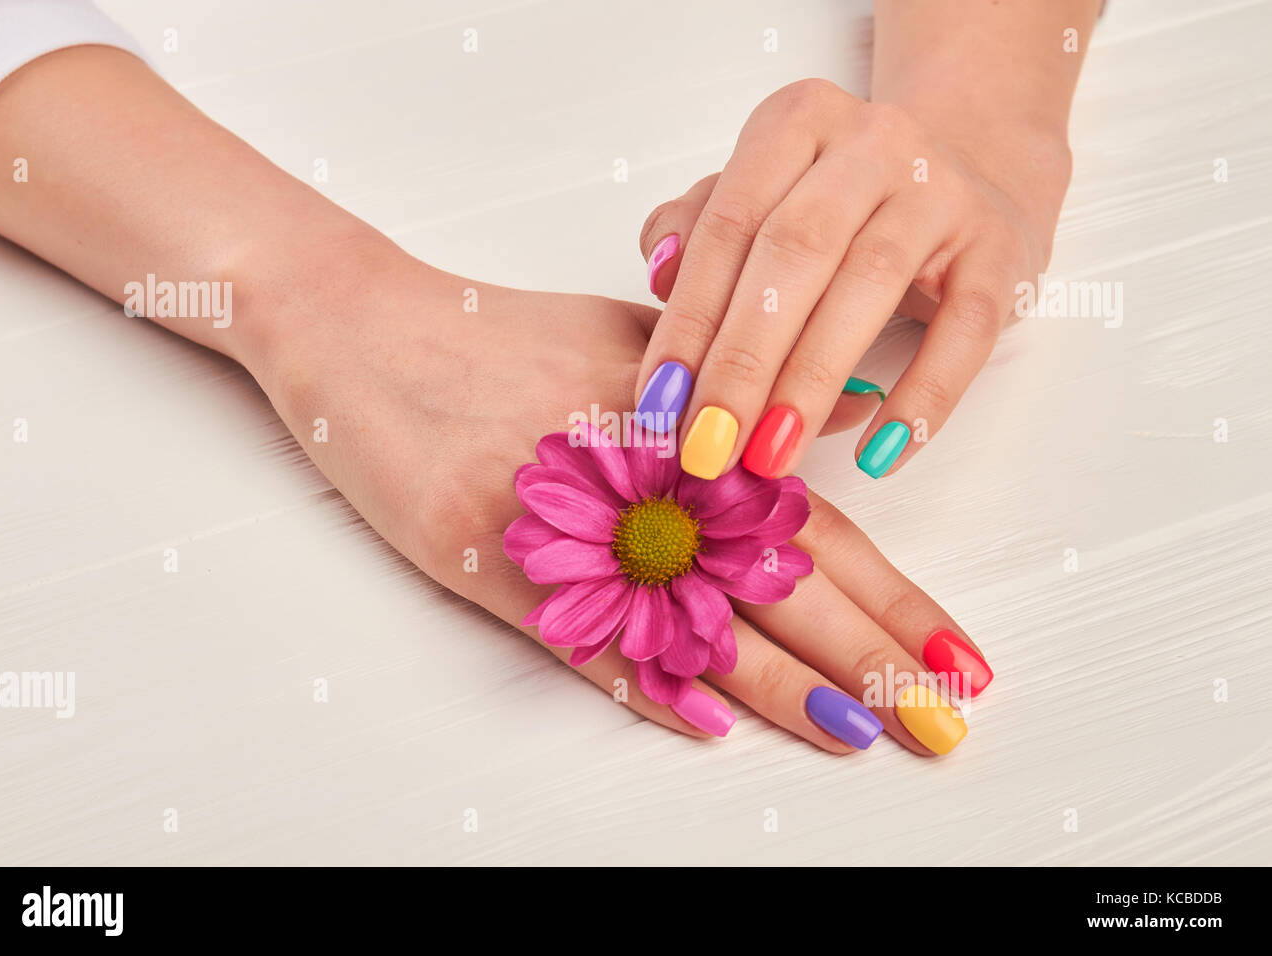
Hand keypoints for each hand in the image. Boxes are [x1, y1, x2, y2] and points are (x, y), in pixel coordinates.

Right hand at [242, 246, 990, 753]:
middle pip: (784, 583)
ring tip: (866, 734)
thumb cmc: (502, 335)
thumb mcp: (640, 342)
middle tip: (945, 720)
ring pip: (701, 622)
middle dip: (873, 657)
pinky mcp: (497, 561)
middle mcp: (644, 483)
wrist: (370, 327)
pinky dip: (648, 684)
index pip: (819, 528)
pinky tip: (711, 726)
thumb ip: (743, 389)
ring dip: (788, 685)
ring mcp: (572, 527)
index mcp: (688, 431)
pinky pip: (585, 639)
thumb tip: (859, 410)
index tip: (957, 651)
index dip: (893, 598)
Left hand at [636, 78, 1071, 480]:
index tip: (656, 404)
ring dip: (810, 383)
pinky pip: (965, 332)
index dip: (687, 321)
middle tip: (707, 445)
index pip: (728, 226)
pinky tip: (880, 455)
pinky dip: (923, 399)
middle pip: (792, 254)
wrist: (974, 172)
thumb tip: (659, 276)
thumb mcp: (764, 193)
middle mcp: (872, 142)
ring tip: (771, 456)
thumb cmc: (841, 202)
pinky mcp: (999, 250)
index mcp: (798, 122)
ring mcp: (943, 192)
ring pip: (867, 287)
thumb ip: (700, 226)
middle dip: (740, 361)